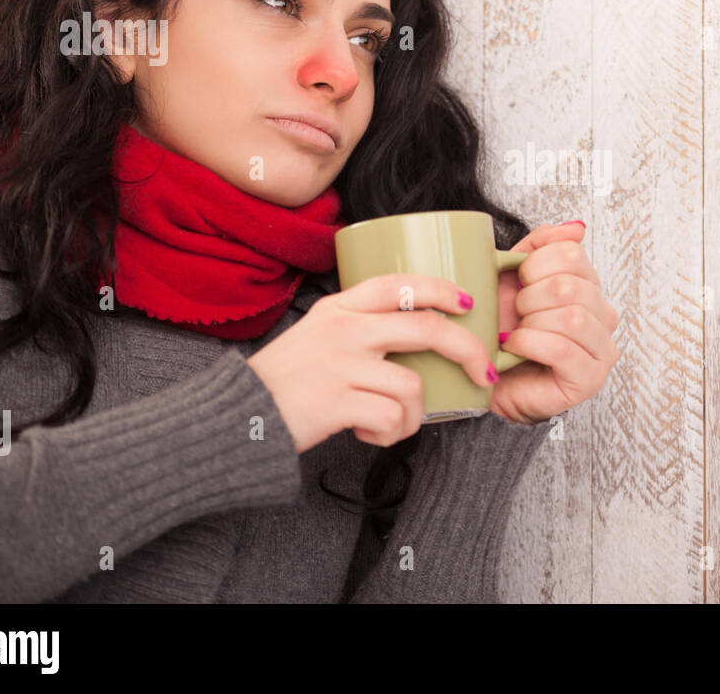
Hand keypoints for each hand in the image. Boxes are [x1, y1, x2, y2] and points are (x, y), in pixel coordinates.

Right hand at [245, 274, 495, 451]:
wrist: (237, 418)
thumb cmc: (285, 382)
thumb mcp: (317, 335)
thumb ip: (358, 327)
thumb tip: (419, 335)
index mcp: (339, 308)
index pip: (400, 284)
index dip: (441, 289)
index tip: (467, 305)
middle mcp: (343, 330)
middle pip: (426, 328)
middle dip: (467, 351)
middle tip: (482, 373)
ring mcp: (340, 365)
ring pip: (412, 386)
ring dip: (413, 415)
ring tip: (391, 424)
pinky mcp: (338, 403)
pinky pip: (392, 420)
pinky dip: (390, 436)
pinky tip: (368, 435)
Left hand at [492, 221, 620, 424]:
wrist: (487, 377)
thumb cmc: (502, 331)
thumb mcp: (513, 277)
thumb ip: (541, 246)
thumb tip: (576, 228)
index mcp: (589, 288)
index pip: (572, 254)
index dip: (535, 264)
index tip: (518, 281)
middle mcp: (604, 317)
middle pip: (570, 286)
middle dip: (529, 297)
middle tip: (514, 312)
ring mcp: (602, 350)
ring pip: (572, 317)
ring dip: (530, 322)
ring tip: (514, 332)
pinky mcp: (590, 379)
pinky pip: (562, 348)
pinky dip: (529, 343)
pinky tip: (513, 346)